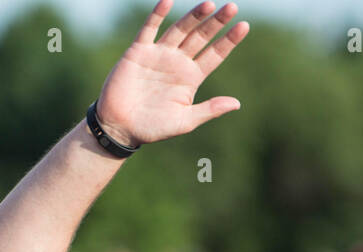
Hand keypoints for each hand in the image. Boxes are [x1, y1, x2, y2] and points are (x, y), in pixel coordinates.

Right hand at [94, 0, 247, 147]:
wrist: (119, 128)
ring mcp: (158, 55)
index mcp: (191, 77)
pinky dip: (157, 15)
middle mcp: (177, 62)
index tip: (243, 26)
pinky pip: (149, 29)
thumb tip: (236, 103)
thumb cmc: (152, 128)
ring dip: (194, 17)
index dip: (229, 41)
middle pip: (201, 37)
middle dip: (216, 23)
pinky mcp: (138, 52)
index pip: (215, 54)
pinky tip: (168, 1)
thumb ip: (208, 110)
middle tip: (232, 7)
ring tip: (209, 4)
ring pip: (180, 30)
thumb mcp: (184, 121)